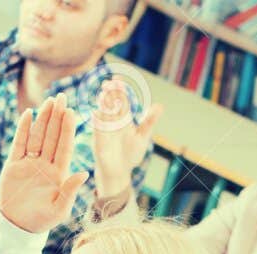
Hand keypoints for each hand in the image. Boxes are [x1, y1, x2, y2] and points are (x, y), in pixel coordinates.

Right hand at [0, 95, 89, 233]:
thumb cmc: (42, 221)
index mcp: (59, 173)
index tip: (72, 112)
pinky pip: (19, 143)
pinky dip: (23, 129)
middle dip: (57, 117)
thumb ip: (70, 190)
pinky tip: (29, 114)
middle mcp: (46, 164)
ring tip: (49, 101)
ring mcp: (30, 163)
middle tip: (62, 97)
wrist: (18, 226)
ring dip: (43, 119)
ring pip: (38, 136)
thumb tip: (84, 172)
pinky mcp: (14, 164)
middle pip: (52, 136)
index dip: (68, 129)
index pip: (64, 147)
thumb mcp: (60, 209)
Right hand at [90, 79, 161, 200]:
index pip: (121, 100)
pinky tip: (97, 114)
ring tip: (103, 95)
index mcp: (122, 119)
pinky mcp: (99, 143)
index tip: (118, 78)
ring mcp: (104, 132)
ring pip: (103, 116)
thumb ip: (149, 121)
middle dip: (109, 94)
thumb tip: (159, 106)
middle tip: (109, 83)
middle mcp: (112, 122)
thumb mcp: (142, 137)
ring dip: (102, 106)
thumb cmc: (130, 154)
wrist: (120, 172)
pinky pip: (97, 132)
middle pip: (110, 105)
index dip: (119, 89)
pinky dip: (97, 124)